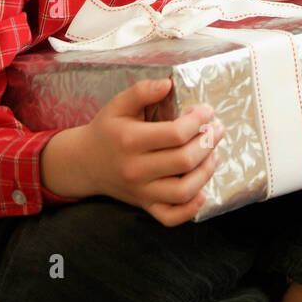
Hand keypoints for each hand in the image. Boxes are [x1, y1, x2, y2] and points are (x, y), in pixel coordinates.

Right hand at [79, 78, 224, 226]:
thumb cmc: (107, 130)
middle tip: (216, 130)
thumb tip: (167, 84)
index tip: (207, 112)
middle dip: (207, 143)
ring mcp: (141, 191)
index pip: (175, 134)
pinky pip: (170, 217)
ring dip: (206, 172)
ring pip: (182, 191)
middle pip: (183, 161)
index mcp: (130, 141)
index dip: (198, 121)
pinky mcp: (144, 205)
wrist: (84, 163)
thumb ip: (141, 91)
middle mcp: (136, 169)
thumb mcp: (118, 105)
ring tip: (214, 154)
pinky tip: (202, 193)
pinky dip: (190, 210)